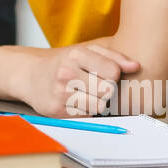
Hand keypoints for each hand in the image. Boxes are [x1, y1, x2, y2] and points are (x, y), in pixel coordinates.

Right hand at [11, 42, 141, 118]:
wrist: (30, 76)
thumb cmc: (64, 63)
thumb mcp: (85, 51)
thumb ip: (113, 56)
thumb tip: (136, 66)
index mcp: (76, 54)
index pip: (113, 72)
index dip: (115, 76)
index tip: (108, 75)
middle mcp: (66, 73)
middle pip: (108, 91)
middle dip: (107, 90)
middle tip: (99, 86)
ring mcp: (60, 92)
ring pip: (99, 106)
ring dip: (98, 102)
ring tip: (88, 94)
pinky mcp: (57, 110)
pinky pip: (86, 115)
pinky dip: (86, 110)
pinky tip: (77, 101)